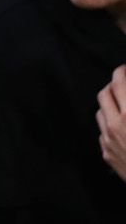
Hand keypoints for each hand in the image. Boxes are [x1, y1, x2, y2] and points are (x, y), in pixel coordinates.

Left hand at [96, 66, 125, 182]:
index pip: (118, 82)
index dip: (122, 71)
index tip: (125, 69)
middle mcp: (116, 126)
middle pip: (103, 94)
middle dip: (113, 84)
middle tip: (124, 82)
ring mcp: (109, 141)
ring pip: (100, 112)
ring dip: (109, 104)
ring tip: (123, 103)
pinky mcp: (107, 154)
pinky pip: (102, 132)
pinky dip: (110, 124)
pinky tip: (123, 126)